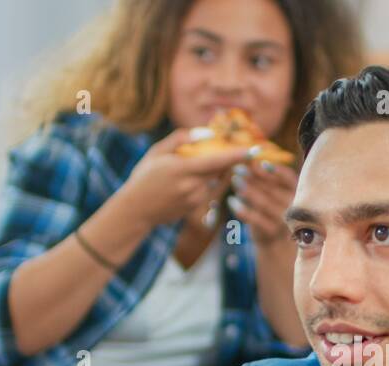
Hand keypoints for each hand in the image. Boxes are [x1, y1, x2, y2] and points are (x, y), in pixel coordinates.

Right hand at [113, 128, 250, 231]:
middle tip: (236, 148)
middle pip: (221, 170)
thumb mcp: (157, 152)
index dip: (236, 156)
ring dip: (217, 170)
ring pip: (216, 180)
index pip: (215, 161)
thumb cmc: (144, 176)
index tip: (253, 150)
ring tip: (202, 163)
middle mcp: (191, 186)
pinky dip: (208, 181)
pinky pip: (209, 190)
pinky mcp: (196, 208)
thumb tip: (206, 133)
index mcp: (181, 169)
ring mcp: (195, 199)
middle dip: (230, 159)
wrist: (136, 210)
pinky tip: (192, 178)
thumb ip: (181, 139)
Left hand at [228, 159, 298, 245]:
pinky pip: (254, 218)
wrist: (273, 238)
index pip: (289, 179)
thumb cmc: (271, 208)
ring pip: (264, 202)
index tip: (261, 162)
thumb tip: (249, 160)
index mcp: (297, 193)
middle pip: (273, 189)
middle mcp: (294, 207)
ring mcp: (284, 221)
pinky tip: (231, 201)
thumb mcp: (272, 192)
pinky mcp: (271, 232)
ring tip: (235, 180)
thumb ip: (265, 177)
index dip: (276, 170)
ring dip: (247, 190)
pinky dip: (241, 209)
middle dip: (254, 177)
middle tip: (239, 168)